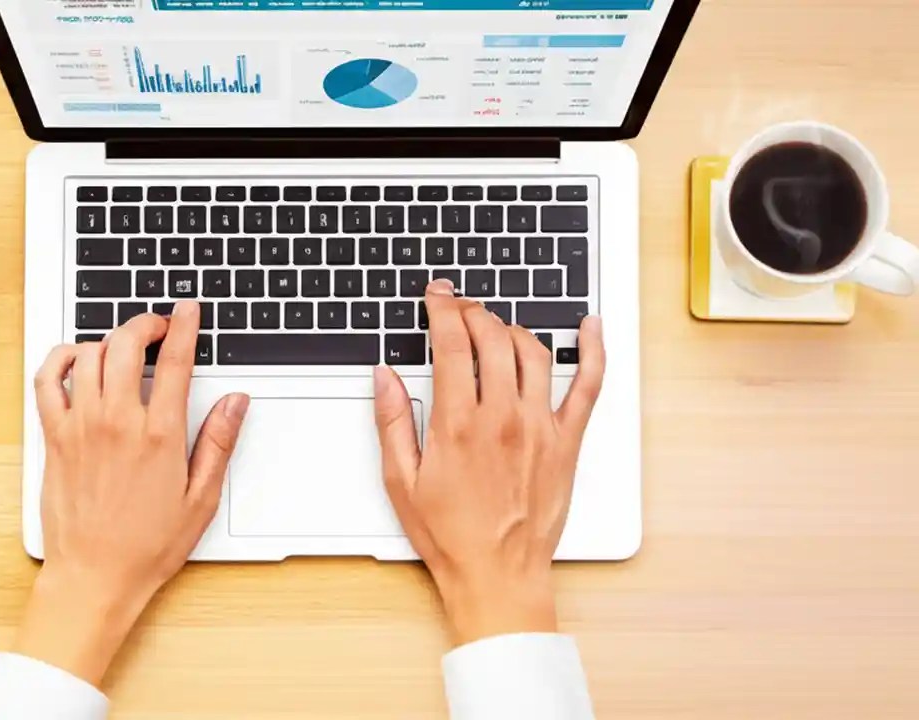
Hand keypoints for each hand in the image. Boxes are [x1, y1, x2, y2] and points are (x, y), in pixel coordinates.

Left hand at [15, 301, 249, 684]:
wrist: (95, 576)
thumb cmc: (147, 545)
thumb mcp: (201, 498)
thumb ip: (219, 442)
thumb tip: (236, 402)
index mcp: (160, 436)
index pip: (175, 361)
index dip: (184, 326)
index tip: (188, 309)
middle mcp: (118, 423)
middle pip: (127, 344)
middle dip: (145, 323)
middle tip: (158, 326)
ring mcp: (81, 426)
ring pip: (90, 355)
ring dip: (109, 339)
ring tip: (124, 345)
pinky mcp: (54, 437)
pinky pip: (48, 381)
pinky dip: (60, 359)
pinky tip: (76, 359)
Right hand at [372, 280, 604, 644]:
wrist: (497, 575)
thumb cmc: (450, 535)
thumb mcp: (401, 480)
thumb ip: (392, 422)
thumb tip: (385, 376)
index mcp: (458, 424)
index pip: (451, 343)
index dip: (442, 309)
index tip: (436, 295)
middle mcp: (502, 418)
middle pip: (493, 338)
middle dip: (473, 312)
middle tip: (461, 309)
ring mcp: (539, 427)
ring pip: (533, 352)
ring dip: (513, 328)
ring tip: (497, 326)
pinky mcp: (567, 442)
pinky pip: (588, 385)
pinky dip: (593, 350)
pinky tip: (589, 328)